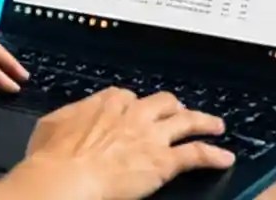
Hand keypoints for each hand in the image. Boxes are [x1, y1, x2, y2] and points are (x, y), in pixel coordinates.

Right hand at [25, 88, 235, 199]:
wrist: (65, 178)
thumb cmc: (51, 157)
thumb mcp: (51, 126)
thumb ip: (69, 117)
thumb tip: (69, 119)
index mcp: (107, 102)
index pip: (128, 96)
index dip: (134, 105)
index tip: (134, 111)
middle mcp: (134, 113)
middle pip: (163, 102)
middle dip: (172, 107)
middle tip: (178, 113)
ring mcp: (152, 136)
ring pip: (187, 121)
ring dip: (204, 122)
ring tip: (216, 126)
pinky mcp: (164, 161)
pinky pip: (196, 154)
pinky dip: (213, 155)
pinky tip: (224, 157)